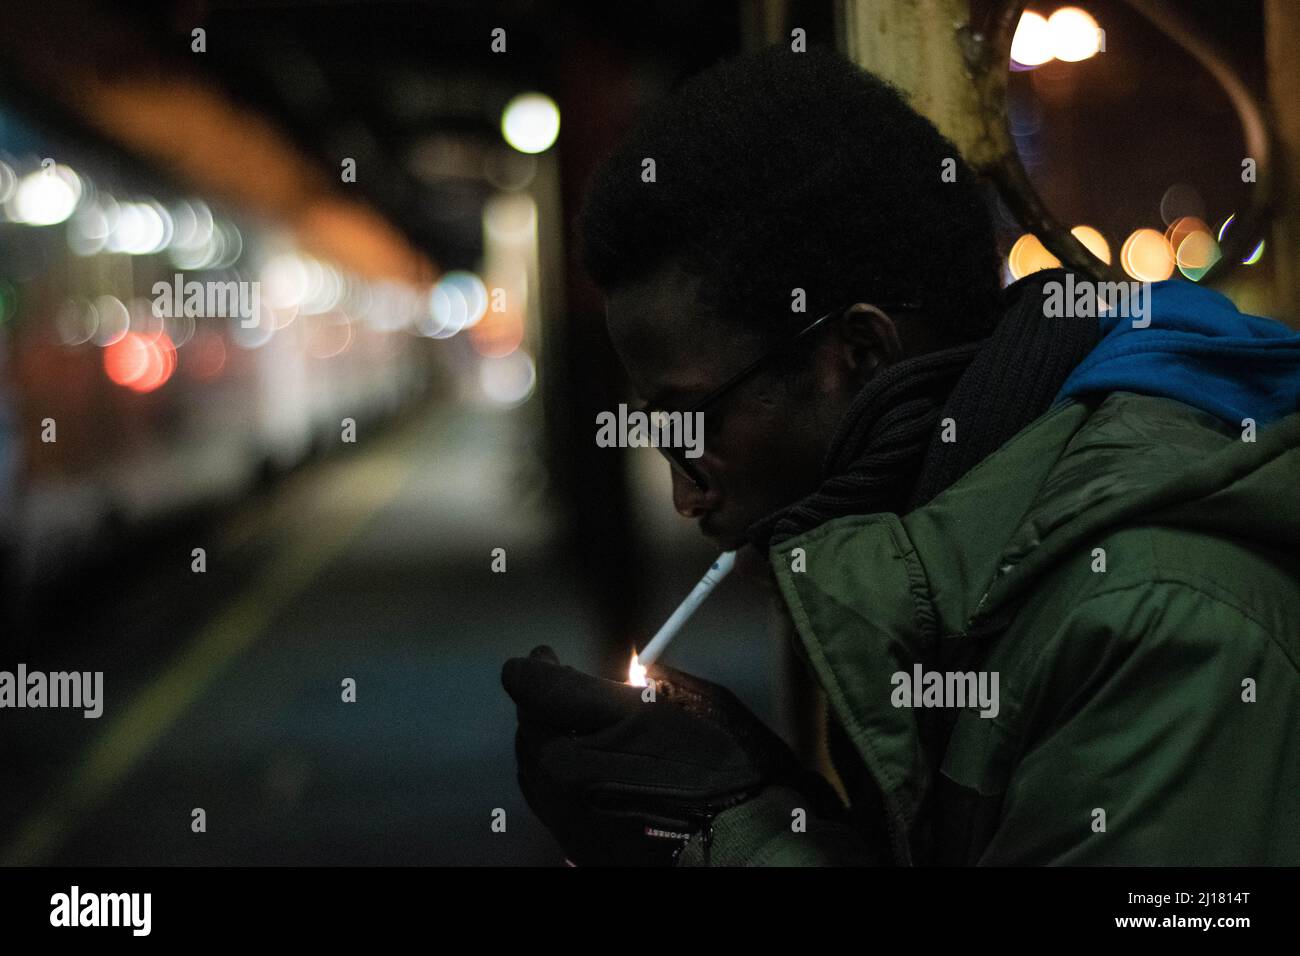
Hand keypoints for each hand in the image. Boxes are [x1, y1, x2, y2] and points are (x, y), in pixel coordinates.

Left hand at [501, 645, 833, 865]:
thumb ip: (635, 682)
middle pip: (527, 728)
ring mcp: (569, 822)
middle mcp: (565, 783)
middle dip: (543, 705)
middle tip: (568, 690)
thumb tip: (612, 671)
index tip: (547, 657)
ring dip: (548, 743)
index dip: (538, 665)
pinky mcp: (581, 850)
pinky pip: (551, 804)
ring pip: (534, 769)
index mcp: (589, 738)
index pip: (533, 686)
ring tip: (583, 732)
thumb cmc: (729, 768)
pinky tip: (594, 773)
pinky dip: (561, 780)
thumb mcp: (690, 702)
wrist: (748, 846)